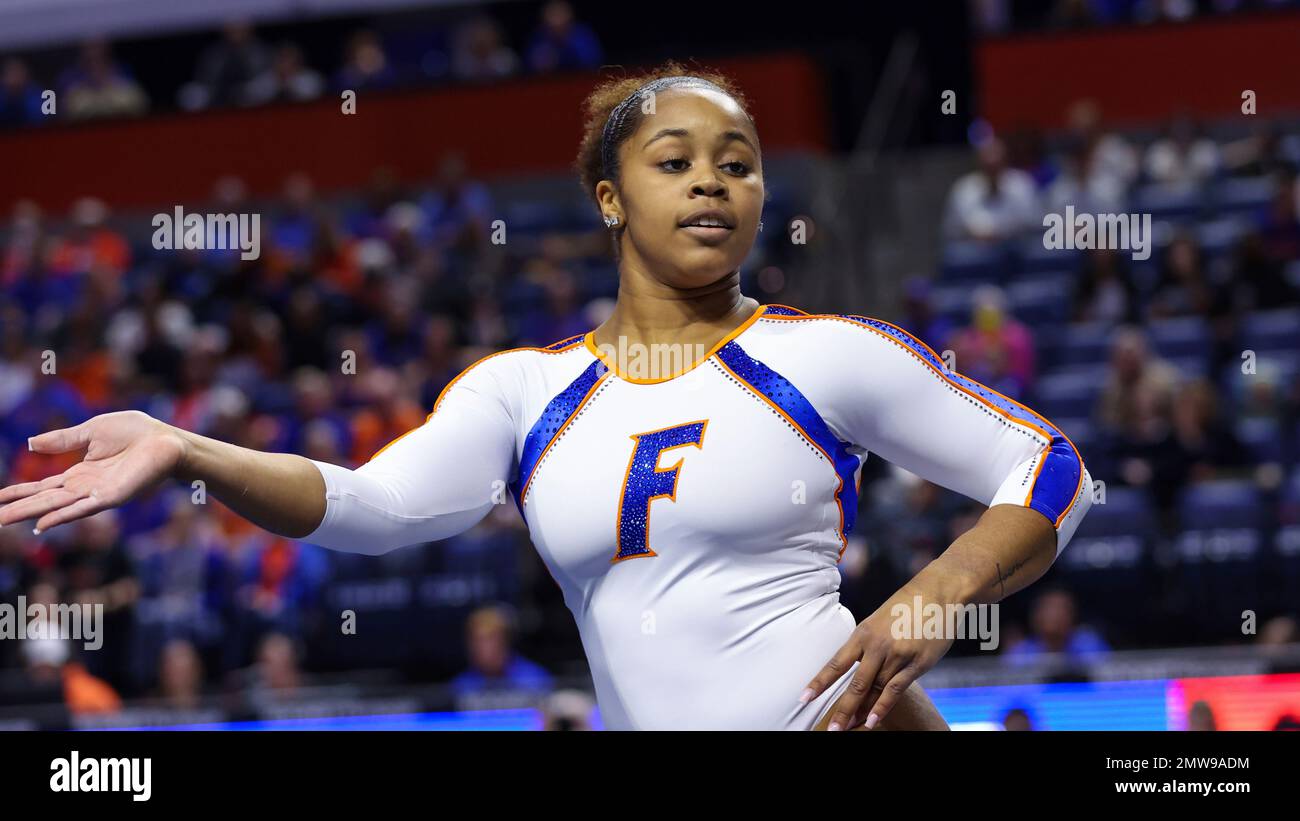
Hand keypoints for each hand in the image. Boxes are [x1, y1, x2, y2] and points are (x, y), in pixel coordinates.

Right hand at [0, 410, 186, 533]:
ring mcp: (98, 494)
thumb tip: (30, 444)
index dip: (20, 492)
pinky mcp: (113, 496)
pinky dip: (63, 515)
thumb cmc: (137, 433)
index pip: (44, 487)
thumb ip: (62, 440)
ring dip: (32, 514)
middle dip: (18, 509)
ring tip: (5, 520)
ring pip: (58, 506)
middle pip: (45, 500)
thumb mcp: (91, 431)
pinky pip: (83, 508)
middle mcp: (86, 487)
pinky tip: (43, 524)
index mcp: (81, 473)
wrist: (168, 439)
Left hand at [803, 580, 957, 730]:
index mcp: (863, 634)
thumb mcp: (878, 620)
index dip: (819, 683)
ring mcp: (897, 655)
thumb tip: (855, 666)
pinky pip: (896, 690)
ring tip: (848, 729)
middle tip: (831, 729)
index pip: (836, 663)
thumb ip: (867, 644)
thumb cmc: (905, 606)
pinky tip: (873, 722)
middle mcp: (877, 646)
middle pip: (855, 684)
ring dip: (861, 712)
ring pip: (875, 690)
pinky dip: (883, 707)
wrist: (938, 592)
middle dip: (842, 709)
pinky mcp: (917, 663)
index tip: (803, 698)